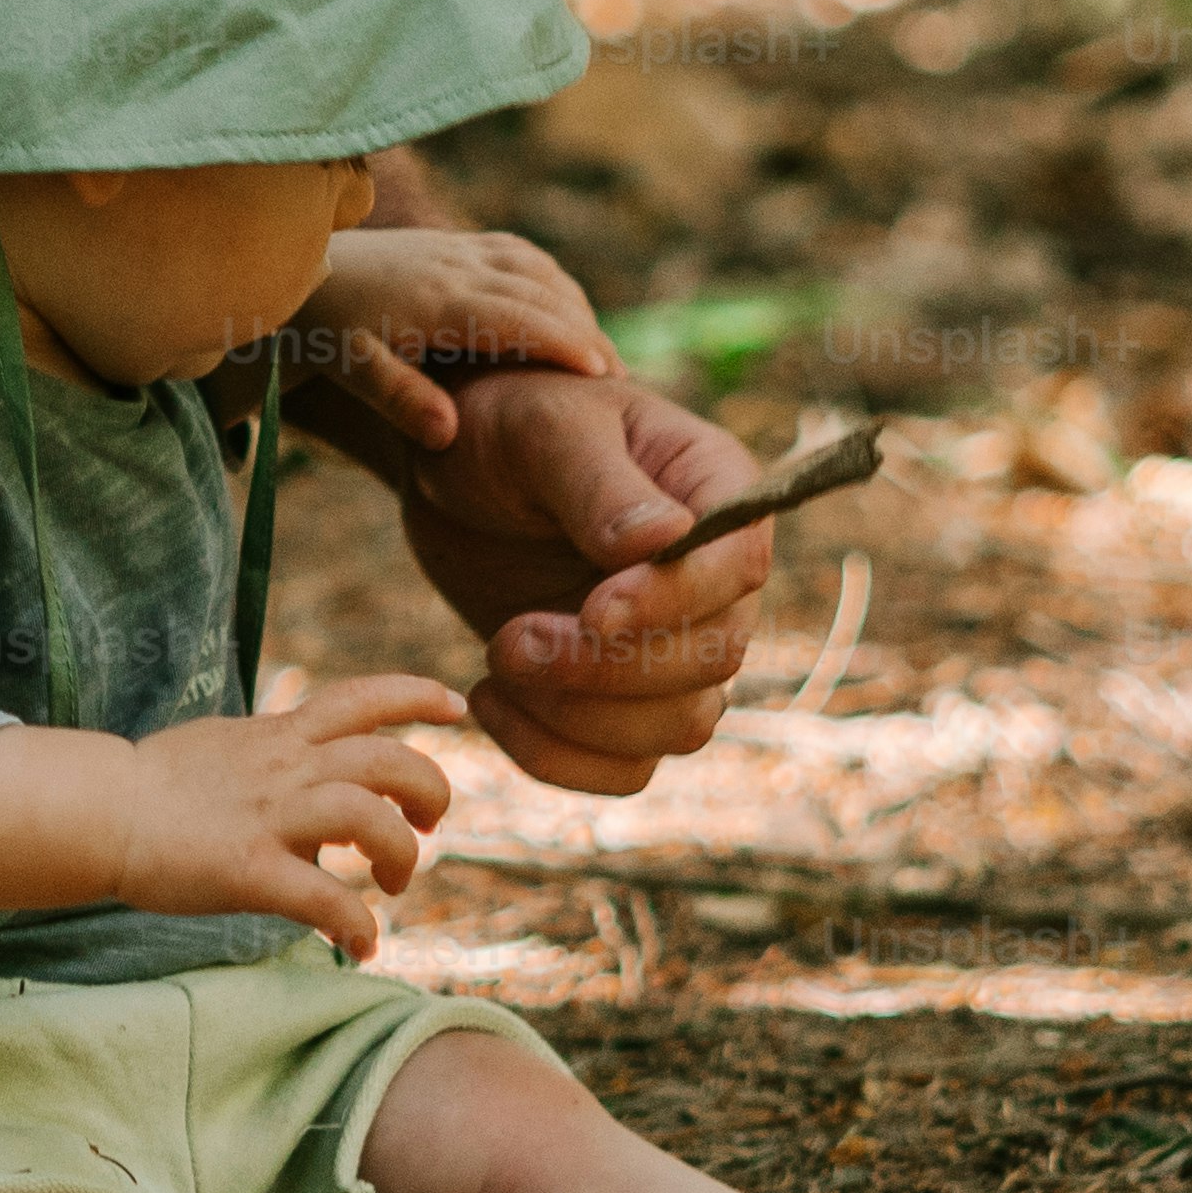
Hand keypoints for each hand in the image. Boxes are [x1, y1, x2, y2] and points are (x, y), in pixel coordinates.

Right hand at [97, 674, 470, 961]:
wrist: (98, 809)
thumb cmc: (153, 785)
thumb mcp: (226, 745)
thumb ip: (274, 752)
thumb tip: (305, 769)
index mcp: (279, 736)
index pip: (362, 698)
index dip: (417, 696)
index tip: (454, 707)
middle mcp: (285, 768)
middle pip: (390, 759)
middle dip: (431, 789)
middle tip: (429, 825)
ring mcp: (269, 817)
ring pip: (370, 817)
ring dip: (400, 854)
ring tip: (391, 884)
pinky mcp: (249, 869)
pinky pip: (326, 899)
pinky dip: (356, 926)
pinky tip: (359, 947)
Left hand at [279, 226, 613, 446]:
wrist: (297, 274)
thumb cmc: (323, 331)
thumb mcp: (349, 370)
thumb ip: (398, 399)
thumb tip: (448, 432)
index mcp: (436, 301)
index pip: (519, 319)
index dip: (565, 344)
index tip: (606, 375)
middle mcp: (454, 267)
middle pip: (540, 293)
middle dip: (584, 332)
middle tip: (619, 379)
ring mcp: (456, 250)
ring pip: (536, 269)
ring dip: (573, 305)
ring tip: (598, 353)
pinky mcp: (453, 245)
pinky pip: (519, 254)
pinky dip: (551, 280)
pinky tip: (564, 310)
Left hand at [378, 375, 775, 795]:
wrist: (451, 473)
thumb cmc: (504, 423)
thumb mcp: (540, 431)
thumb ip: (599, 484)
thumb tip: (664, 540)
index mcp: (718, 490)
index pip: (740, 566)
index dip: (674, 601)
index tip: (591, 609)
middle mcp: (716, 578)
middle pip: (714, 660)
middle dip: (608, 668)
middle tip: (509, 639)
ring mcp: (676, 645)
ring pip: (681, 728)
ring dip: (582, 718)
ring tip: (496, 659)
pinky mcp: (622, 699)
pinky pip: (626, 768)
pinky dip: (557, 758)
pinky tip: (488, 701)